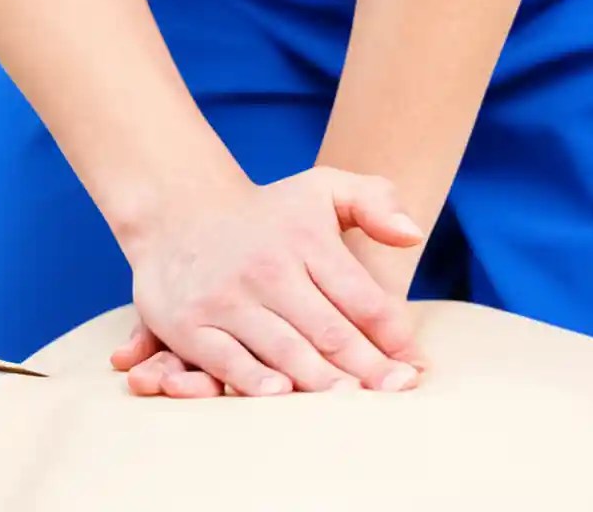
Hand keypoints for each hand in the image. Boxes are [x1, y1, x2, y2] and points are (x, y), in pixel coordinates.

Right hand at [115, 167, 424, 395]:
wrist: (176, 209)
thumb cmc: (268, 212)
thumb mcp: (323, 188)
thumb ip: (376, 202)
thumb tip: (412, 236)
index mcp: (307, 239)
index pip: (361, 297)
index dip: (393, 336)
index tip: (416, 367)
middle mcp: (268, 268)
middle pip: (329, 330)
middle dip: (368, 367)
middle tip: (396, 393)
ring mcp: (227, 297)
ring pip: (285, 349)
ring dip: (321, 380)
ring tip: (352, 404)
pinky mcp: (190, 323)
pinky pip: (227, 359)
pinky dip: (253, 380)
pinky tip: (281, 396)